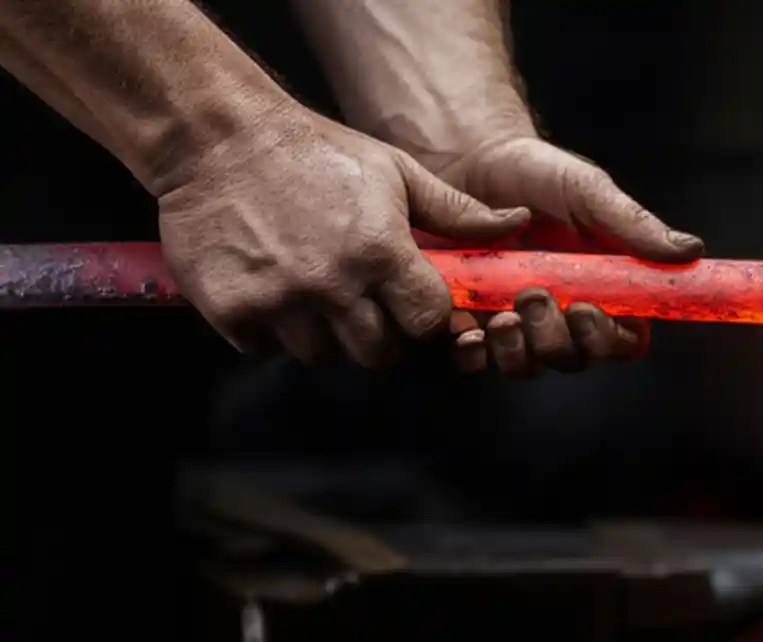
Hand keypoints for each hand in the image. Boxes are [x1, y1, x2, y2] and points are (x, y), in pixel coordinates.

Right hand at [157, 110, 529, 367]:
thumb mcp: (396, 173)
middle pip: (379, 354)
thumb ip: (458, 212)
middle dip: (379, 334)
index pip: (427, 324)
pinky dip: (270, 330)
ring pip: (323, 356)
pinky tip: (271, 286)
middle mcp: (333, 284)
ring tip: (312, 287)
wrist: (218, 138)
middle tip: (361, 298)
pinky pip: (266, 350)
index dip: (424, 317)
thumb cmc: (318, 152)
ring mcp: (280, 302)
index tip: (410, 299)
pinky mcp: (232, 311)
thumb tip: (519, 223)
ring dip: (323, 333)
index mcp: (381, 252)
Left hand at [430, 136, 704, 376]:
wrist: (466, 156)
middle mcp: (563, 314)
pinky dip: (473, 354)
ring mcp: (516, 321)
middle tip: (533, 295)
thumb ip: (633, 224)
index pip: (624, 339)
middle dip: (556, 339)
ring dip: (517, 351)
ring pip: (527, 365)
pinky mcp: (468, 321)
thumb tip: (691, 250)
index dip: (612, 341)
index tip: (590, 311)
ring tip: (501, 315)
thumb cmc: (535, 172)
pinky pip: (475, 359)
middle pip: (575, 358)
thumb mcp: (587, 190)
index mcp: (603, 289)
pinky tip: (468, 332)